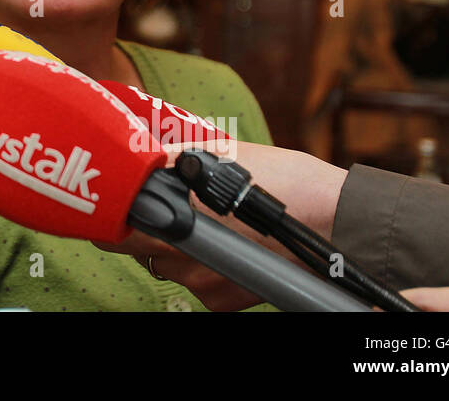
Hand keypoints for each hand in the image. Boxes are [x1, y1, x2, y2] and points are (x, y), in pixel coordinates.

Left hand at [92, 140, 349, 310]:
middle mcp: (185, 258)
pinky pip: (200, 283)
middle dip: (139, 227)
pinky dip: (207, 266)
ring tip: (207, 222)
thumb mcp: (226, 154)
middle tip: (156, 206)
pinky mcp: (226, 301)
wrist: (342, 225)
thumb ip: (176, 155)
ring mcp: (205, 283)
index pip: (110, 228)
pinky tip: (230, 244)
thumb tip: (141, 147)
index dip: (107, 214)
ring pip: (167, 266)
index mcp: (177, 218)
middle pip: (134, 249)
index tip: (109, 203)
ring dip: (175, 246)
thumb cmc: (289, 185)